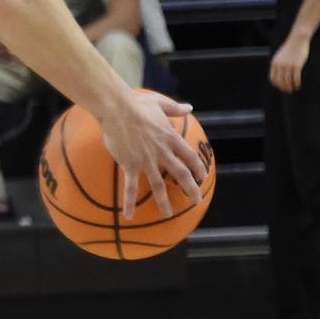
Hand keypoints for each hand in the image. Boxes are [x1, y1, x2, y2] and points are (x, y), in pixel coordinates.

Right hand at [97, 89, 206, 218]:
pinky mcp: (129, 164)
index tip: (202, 176)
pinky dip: (129, 202)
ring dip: (164, 202)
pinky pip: (129, 187)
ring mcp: (145, 160)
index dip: (197, 167)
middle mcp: (161, 152)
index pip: (189, 156)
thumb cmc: (136, 103)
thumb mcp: (160, 103)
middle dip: (191, 189)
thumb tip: (189, 107)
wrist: (117, 108)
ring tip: (168, 215)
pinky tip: (129, 215)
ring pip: (158, 185)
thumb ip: (176, 108)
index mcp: (170, 138)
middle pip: (181, 174)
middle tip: (196, 201)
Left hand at [269, 33, 309, 93]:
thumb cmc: (290, 48)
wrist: (297, 39)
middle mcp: (280, 65)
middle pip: (280, 81)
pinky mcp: (297, 65)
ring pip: (288, 81)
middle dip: (283, 88)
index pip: (273, 78)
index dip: (276, 85)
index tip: (281, 88)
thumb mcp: (280, 56)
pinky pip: (295, 78)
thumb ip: (278, 64)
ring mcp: (288, 65)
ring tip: (293, 89)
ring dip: (290, 87)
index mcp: (274, 63)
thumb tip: (280, 74)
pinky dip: (296, 83)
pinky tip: (298, 86)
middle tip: (288, 91)